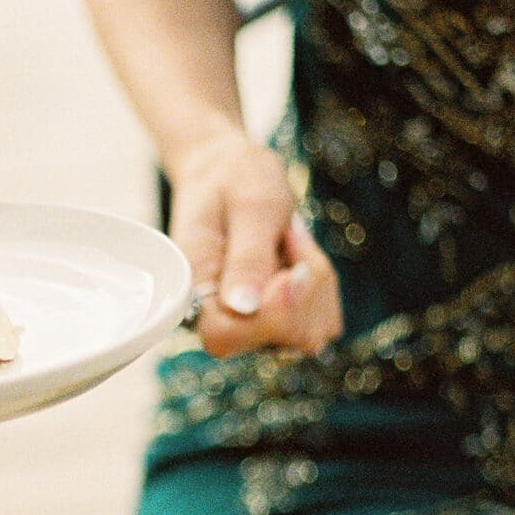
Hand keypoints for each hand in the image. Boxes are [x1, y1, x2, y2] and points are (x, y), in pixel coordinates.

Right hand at [167, 129, 341, 357]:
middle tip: (287, 235)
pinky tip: (297, 256)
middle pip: (281, 338)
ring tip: (288, 241)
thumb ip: (247, 257)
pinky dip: (322, 286)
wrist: (229, 176)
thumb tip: (243, 308)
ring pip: (310, 332)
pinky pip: (322, 323)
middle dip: (305, 285)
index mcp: (192, 295)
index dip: (269, 311)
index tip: (289, 270)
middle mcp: (219, 322)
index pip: (227, 336)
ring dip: (316, 282)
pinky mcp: (279, 326)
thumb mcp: (247, 205)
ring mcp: (251, 329)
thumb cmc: (233, 181)